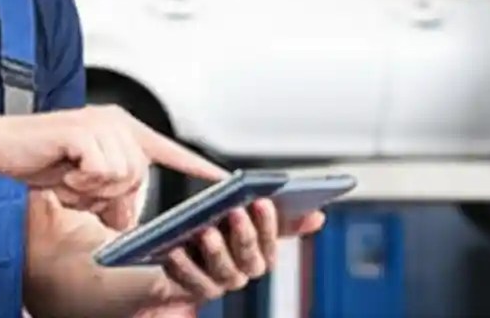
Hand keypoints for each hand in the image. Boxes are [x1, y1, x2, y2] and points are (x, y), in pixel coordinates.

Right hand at [0, 105, 224, 228]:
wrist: (0, 146)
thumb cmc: (40, 161)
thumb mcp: (84, 184)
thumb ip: (112, 194)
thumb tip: (129, 220)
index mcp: (119, 127)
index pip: (168, 149)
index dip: (196, 165)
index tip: (226, 179)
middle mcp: (114, 121)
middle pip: (139, 174)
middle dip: (110, 193)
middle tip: (80, 185)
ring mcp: (100, 123)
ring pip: (123, 175)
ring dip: (93, 188)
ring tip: (70, 176)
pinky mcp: (83, 131)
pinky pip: (102, 172)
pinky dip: (81, 183)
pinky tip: (65, 172)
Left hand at [135, 200, 327, 316]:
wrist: (171, 250)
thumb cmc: (213, 227)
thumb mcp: (243, 215)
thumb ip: (276, 217)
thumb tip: (318, 217)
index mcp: (258, 252)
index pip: (271, 241)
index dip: (270, 224)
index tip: (263, 201)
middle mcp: (243, 271)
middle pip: (251, 260)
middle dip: (246, 236)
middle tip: (236, 211)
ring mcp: (219, 282)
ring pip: (225, 274)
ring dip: (217, 252)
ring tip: (206, 231)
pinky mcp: (193, 289)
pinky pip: (191, 283)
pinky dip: (184, 267)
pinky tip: (175, 249)